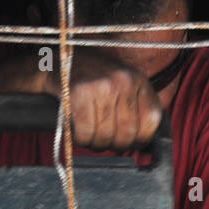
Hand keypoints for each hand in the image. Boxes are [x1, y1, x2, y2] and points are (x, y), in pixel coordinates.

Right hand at [42, 49, 162, 151]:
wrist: (57, 62)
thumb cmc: (90, 79)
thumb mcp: (122, 85)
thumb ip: (136, 108)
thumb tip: (146, 144)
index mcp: (137, 79)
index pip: (151, 120)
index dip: (140, 139)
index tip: (130, 142)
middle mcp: (123, 81)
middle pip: (127, 133)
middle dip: (115, 145)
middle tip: (105, 142)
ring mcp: (101, 87)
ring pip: (105, 136)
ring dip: (96, 144)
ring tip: (91, 136)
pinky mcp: (78, 94)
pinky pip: (85, 133)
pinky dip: (81, 139)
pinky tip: (78, 132)